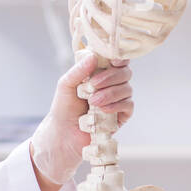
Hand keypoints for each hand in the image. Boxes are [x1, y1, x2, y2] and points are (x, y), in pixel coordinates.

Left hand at [29, 51, 133, 184]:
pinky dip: (117, 105)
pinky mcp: (121, 116)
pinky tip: (103, 110)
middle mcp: (112, 85)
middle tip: (93, 85)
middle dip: (111, 77)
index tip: (114, 60)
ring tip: (93, 101)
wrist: (63, 134)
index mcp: (100, 73)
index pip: (116, 61)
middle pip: (125, 73)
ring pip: (127, 89)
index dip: (119, 58)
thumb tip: (94, 56)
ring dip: (111, 93)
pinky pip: (128, 106)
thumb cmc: (63, 108)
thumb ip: (79, 70)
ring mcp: (118, 100)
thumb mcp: (66, 84)